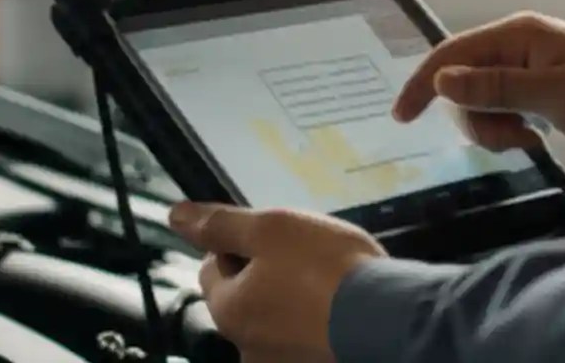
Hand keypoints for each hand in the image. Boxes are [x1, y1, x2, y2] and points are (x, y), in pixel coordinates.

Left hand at [169, 201, 385, 362]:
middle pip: (245, 296)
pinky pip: (305, 334)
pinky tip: (340, 305)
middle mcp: (247, 348)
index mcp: (228, 311)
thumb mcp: (270, 229)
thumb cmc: (325, 267)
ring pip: (277, 316)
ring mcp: (282, 362)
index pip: (211, 267)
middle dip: (268, 273)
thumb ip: (220, 224)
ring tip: (329, 279)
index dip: (237, 243)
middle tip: (305, 254)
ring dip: (294, 297)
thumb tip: (176, 216)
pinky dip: (316, 319)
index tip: (272, 236)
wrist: (388, 317)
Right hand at [393, 12, 564, 148]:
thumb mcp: (557, 97)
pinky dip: (510, 129)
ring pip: (480, 102)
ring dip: (495, 129)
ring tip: (533, 139)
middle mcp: (516, 47)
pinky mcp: (538, 87)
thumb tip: (443, 79)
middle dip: (476, 120)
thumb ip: (496, 88)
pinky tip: (539, 137)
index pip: (449, 55)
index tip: (400, 118)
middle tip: (516, 139)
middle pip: (462, 84)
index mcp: (516, 37)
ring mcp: (527, 67)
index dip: (421, 85)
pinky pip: (502, 109)